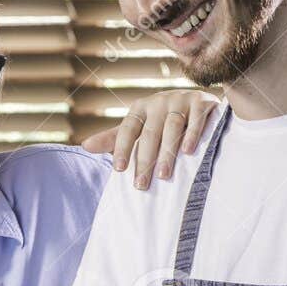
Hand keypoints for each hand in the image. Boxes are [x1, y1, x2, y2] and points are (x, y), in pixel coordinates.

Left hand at [80, 88, 217, 187]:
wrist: (197, 101)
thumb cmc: (161, 120)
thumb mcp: (137, 127)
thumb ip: (114, 138)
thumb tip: (85, 146)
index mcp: (140, 108)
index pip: (127, 129)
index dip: (122, 148)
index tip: (119, 170)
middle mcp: (159, 102)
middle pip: (149, 133)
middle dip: (144, 160)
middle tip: (141, 185)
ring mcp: (181, 100)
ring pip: (172, 128)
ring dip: (167, 152)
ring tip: (163, 176)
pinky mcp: (201, 102)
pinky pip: (196, 119)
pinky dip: (192, 135)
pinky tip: (189, 152)